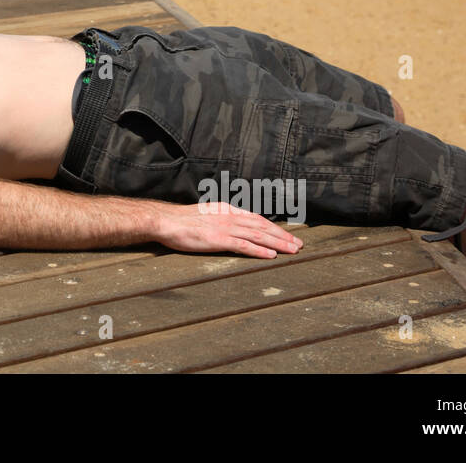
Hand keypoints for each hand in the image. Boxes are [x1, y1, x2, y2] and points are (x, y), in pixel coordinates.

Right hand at [156, 202, 302, 258]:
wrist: (166, 220)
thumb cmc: (181, 220)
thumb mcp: (206, 215)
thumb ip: (220, 220)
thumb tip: (232, 227)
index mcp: (227, 210)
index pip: (257, 218)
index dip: (274, 227)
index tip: (287, 235)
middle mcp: (230, 216)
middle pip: (262, 226)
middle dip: (283, 236)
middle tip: (299, 244)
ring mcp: (225, 228)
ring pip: (258, 236)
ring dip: (278, 244)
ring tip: (293, 250)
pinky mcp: (218, 240)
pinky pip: (244, 246)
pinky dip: (259, 251)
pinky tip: (271, 256)